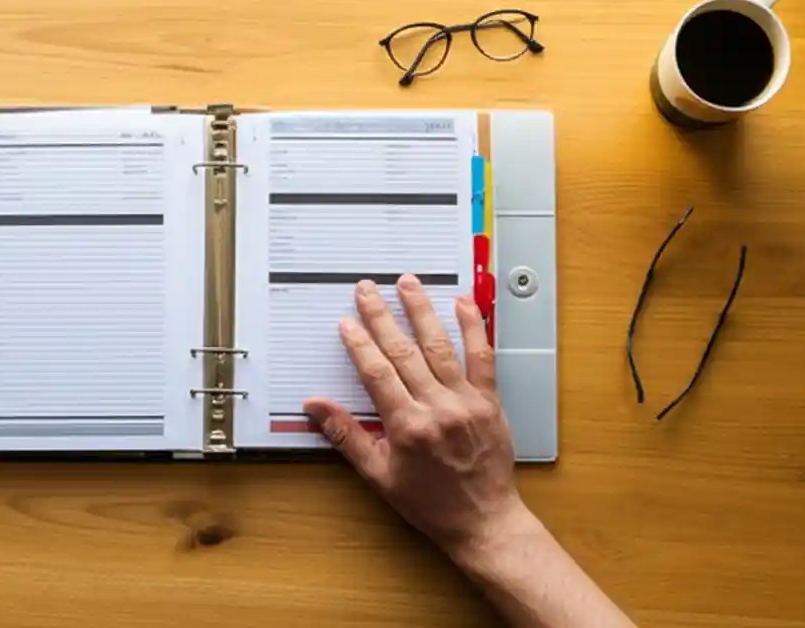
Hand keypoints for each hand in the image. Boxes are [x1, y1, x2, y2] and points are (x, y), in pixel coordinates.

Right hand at [304, 274, 523, 557]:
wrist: (483, 521)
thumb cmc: (429, 503)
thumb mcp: (378, 476)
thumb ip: (347, 436)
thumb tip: (314, 407)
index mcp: (407, 427)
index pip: (377, 373)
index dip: (360, 344)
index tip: (347, 322)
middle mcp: (437, 409)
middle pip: (404, 352)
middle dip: (382, 316)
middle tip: (367, 289)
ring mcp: (466, 402)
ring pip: (440, 347)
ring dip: (421, 311)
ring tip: (407, 283)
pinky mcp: (490, 401)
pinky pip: (482, 357)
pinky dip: (473, 328)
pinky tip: (462, 303)